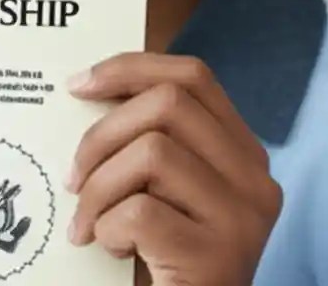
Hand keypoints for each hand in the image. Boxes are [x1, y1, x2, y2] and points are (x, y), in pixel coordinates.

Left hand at [66, 53, 281, 285]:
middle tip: (72, 177)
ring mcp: (242, 218)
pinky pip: (140, 212)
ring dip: (98, 190)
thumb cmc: (164, 256)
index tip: (79, 84)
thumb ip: (149, 142)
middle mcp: (254, 178)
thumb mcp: (165, 189)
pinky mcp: (217, 257)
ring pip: (151, 152)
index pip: (194, 77)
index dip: (130, 69)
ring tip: (87, 225)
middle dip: (102, 134)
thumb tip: (87, 89)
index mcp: (243, 153)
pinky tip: (113, 251)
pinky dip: (108, 229)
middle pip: (169, 104)